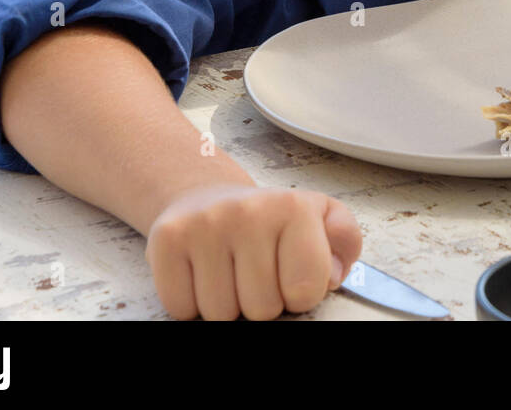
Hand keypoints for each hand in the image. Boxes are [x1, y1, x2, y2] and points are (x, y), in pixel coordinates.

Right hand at [145, 183, 362, 319]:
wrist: (205, 197)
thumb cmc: (269, 220)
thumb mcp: (320, 217)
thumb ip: (345, 240)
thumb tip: (335, 274)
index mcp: (292, 207)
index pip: (305, 290)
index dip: (300, 294)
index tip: (291, 274)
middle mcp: (247, 212)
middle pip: (262, 308)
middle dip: (262, 301)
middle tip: (255, 272)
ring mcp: (203, 225)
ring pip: (220, 314)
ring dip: (227, 304)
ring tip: (229, 271)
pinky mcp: (165, 241)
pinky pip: (182, 308)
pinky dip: (191, 302)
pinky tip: (201, 273)